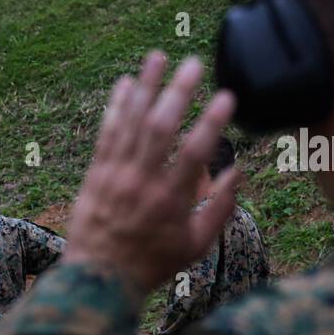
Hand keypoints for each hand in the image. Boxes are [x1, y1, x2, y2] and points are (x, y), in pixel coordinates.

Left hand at [63, 52, 239, 294]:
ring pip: (130, 123)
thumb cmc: (153, 263)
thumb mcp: (196, 246)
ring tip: (158, 56)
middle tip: (194, 63)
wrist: (98, 278)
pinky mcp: (95, 174)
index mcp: (171, 201)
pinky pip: (106, 134)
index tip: (227, 97)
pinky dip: (115, 107)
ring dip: (145, 87)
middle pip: (161, 128)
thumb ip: (220, 209)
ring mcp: (115, 176)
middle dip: (178, 92)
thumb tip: (238, 172)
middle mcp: (142, 182)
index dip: (212, 122)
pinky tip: (125, 83)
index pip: (195, 153)